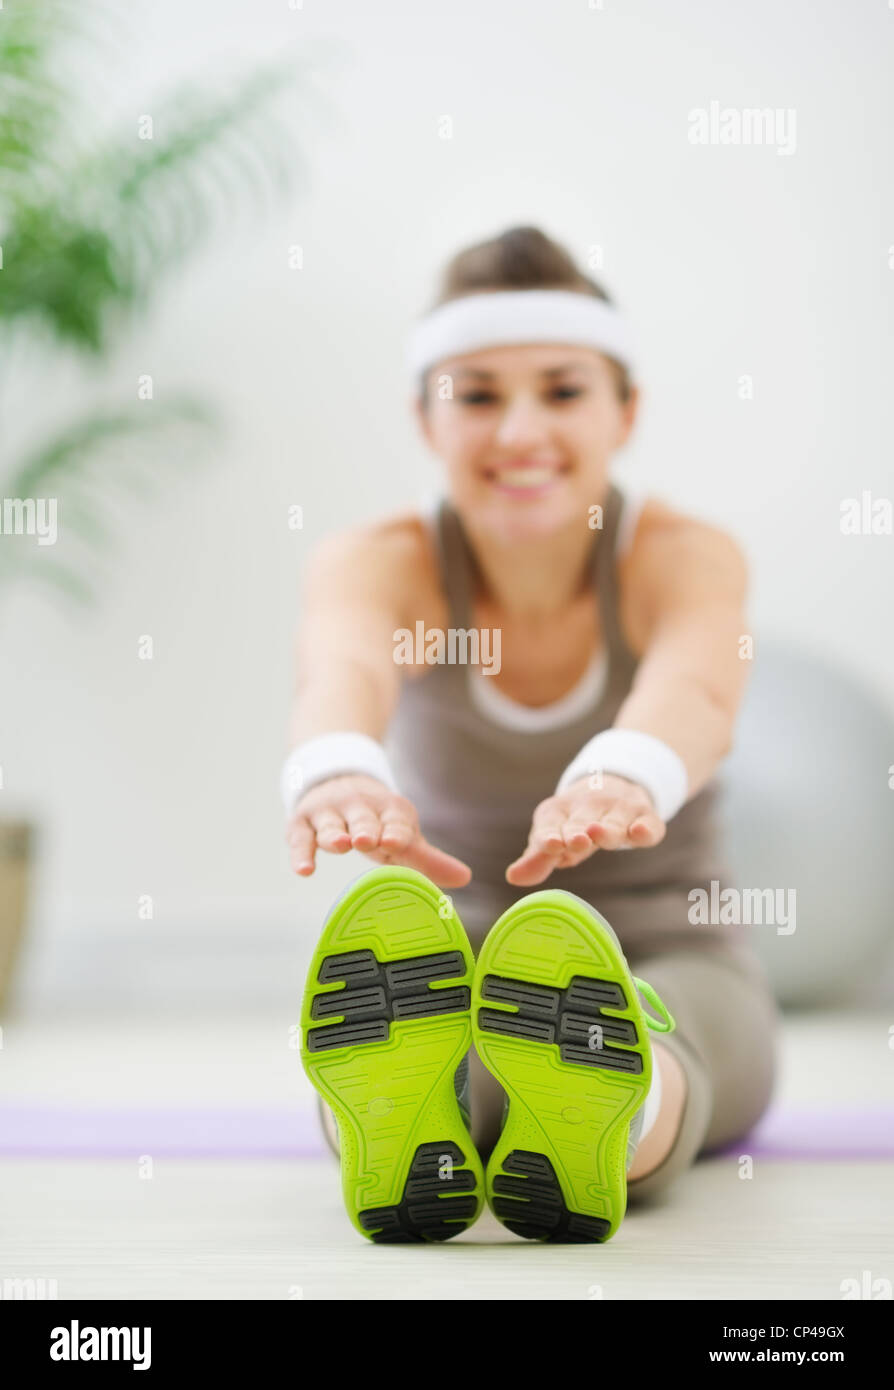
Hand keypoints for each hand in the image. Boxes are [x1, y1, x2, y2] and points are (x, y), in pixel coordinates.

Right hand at [285, 774, 471, 887]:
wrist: (337, 781)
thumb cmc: (376, 821)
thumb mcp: (401, 835)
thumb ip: (429, 859)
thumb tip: (465, 878)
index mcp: (389, 810)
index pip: (395, 820)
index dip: (397, 831)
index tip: (398, 842)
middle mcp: (359, 807)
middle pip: (363, 818)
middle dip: (366, 828)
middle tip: (368, 840)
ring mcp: (329, 813)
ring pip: (331, 824)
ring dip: (335, 834)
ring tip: (340, 845)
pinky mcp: (302, 823)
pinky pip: (300, 839)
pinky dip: (301, 853)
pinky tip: (304, 869)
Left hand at [505, 772, 665, 885]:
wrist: (612, 785)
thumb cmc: (575, 823)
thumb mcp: (554, 838)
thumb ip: (536, 859)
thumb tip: (512, 878)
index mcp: (559, 811)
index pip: (552, 824)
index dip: (551, 835)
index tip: (550, 844)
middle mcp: (589, 805)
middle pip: (583, 820)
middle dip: (578, 831)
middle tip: (575, 841)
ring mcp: (620, 809)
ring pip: (614, 821)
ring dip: (608, 828)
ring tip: (599, 834)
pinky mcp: (646, 817)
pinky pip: (648, 824)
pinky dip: (645, 828)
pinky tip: (639, 833)